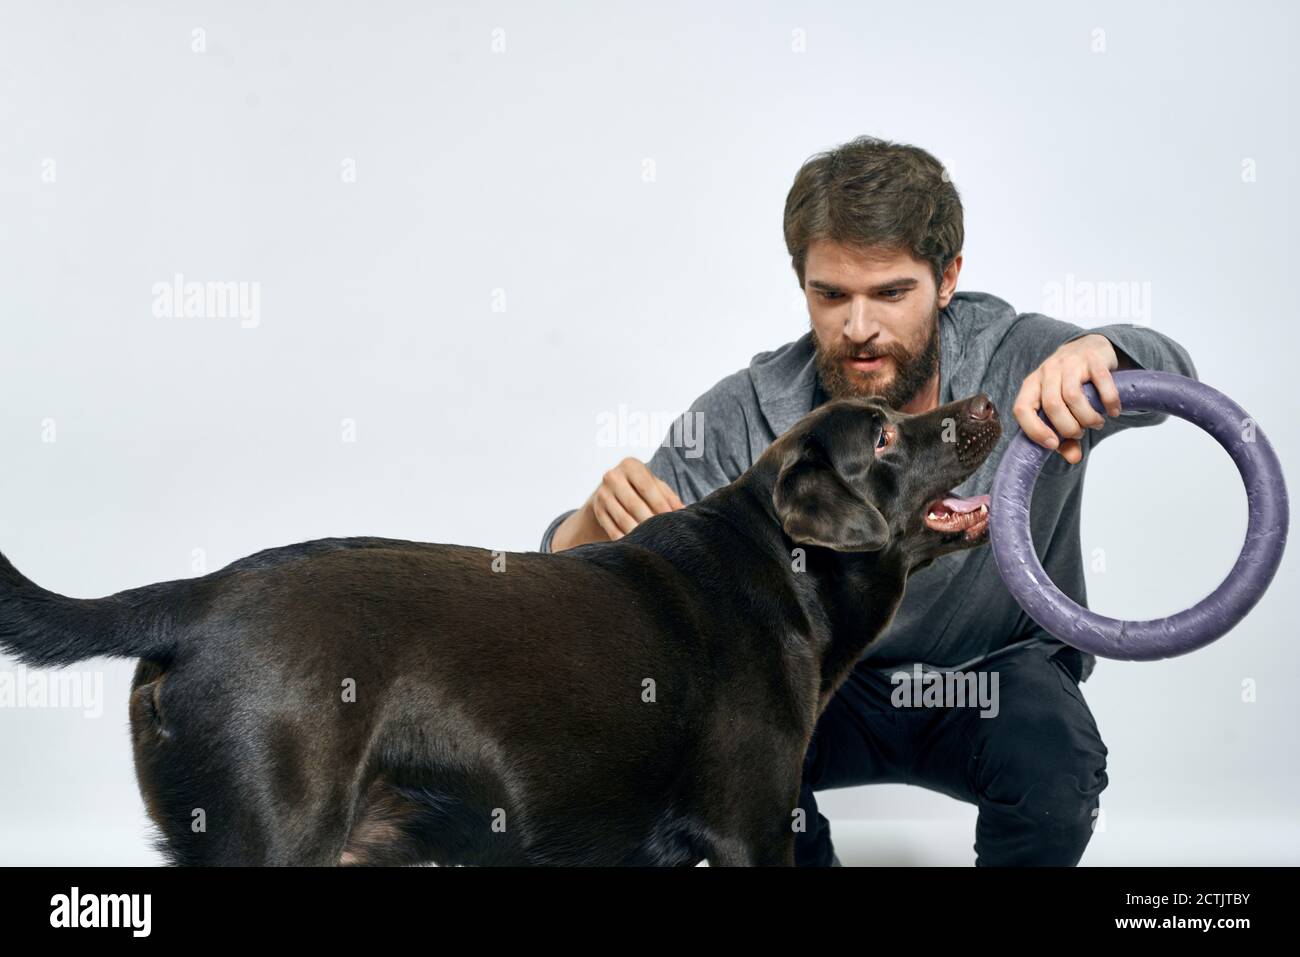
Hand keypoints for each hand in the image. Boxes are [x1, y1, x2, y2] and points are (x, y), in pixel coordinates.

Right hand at [552, 458, 684, 549]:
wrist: (611, 491)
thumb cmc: (641, 487)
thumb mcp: (655, 485)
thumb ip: (669, 496)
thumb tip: (683, 511)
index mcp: (630, 465)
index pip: (646, 486)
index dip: (660, 504)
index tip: (671, 519)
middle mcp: (613, 477)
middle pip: (633, 504)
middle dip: (649, 521)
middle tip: (662, 534)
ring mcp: (602, 494)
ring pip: (622, 518)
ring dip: (637, 532)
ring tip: (651, 542)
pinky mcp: (597, 510)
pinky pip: (612, 528)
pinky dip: (624, 538)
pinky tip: (635, 546)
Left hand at [1013, 334, 1124, 464]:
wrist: (1090, 348)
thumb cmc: (1070, 386)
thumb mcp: (1062, 409)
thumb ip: (1065, 437)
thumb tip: (1074, 458)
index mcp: (1031, 385)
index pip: (1022, 409)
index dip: (1035, 430)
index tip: (1053, 445)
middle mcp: (1047, 372)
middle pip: (1052, 405)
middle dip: (1069, 427)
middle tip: (1080, 432)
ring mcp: (1070, 363)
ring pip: (1073, 396)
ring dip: (1088, 418)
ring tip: (1096, 423)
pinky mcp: (1093, 358)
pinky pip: (1101, 383)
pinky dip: (1109, 402)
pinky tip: (1113, 411)